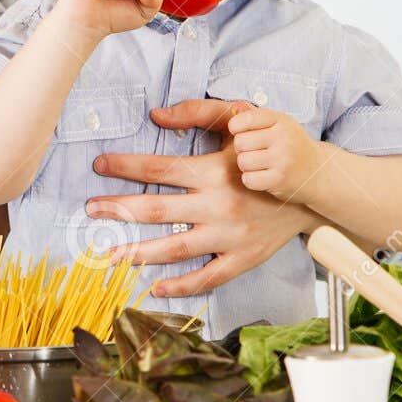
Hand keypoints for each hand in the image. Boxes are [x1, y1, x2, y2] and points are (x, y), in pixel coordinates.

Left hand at [86, 98, 318, 297]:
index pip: (158, 170)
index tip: (99, 165)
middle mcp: (218, 205)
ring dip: (138, 253)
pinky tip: (155, 288)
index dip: (125, 167)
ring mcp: (229, 235)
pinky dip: (181, 286)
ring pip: (175, 248)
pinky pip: (207, 277)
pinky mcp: (242, 258)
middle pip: (157, 210)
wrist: (310, 190)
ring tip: (109, 255)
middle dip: (119, 208)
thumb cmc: (268, 153)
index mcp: (213, 172)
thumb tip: (156, 114)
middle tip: (91, 208)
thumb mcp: (239, 126)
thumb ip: (199, 113)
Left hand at [228, 105, 323, 201]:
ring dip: (246, 166)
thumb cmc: (290, 145)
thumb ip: (254, 115)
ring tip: (260, 164)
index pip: (244, 119)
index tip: (243, 133)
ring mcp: (284, 159)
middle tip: (255, 152)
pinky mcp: (281, 179)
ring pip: (243, 162)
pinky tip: (263, 176)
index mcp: (281, 121)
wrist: (318, 171)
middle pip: (240, 142)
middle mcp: (284, 138)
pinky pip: (248, 179)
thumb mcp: (277, 124)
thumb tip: (235, 106)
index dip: (236, 127)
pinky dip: (252, 180)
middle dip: (242, 149)